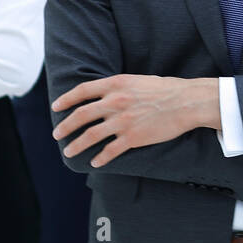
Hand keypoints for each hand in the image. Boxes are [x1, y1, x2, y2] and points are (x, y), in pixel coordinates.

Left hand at [51, 75, 220, 167]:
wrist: (187, 102)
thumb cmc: (166, 89)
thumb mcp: (138, 80)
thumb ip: (119, 87)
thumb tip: (104, 94)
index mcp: (116, 84)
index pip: (82, 91)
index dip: (66, 100)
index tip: (56, 107)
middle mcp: (115, 102)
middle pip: (81, 116)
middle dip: (65, 127)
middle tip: (57, 135)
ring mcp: (123, 121)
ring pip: (90, 136)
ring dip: (76, 145)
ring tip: (69, 152)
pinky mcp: (133, 137)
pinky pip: (110, 151)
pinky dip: (100, 158)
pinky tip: (95, 162)